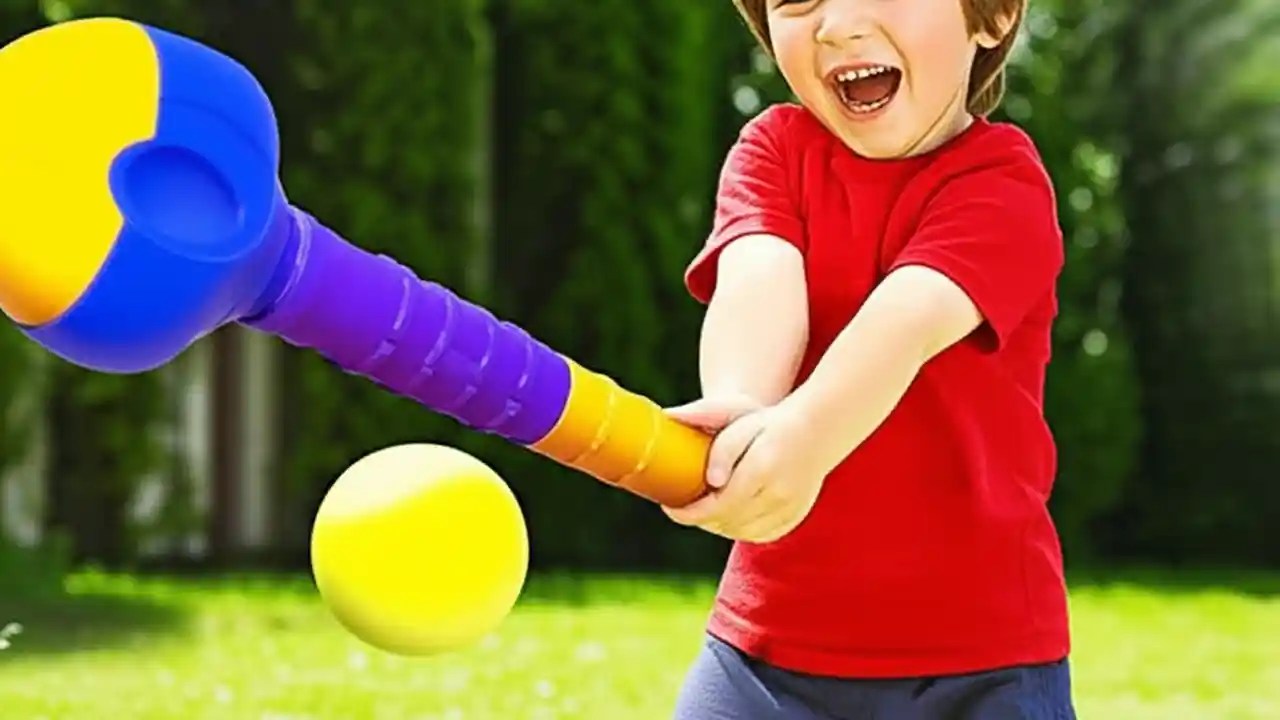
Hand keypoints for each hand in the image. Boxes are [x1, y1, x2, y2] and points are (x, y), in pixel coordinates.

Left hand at [663, 400, 825, 542]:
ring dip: (718, 525)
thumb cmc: (768, 424)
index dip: (688, 513)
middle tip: (683, 507)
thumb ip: (722, 451)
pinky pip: (761, 534)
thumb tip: (711, 482)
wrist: (814, 430)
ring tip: (704, 510)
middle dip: (699, 519)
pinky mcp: (794, 517)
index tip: (669, 507)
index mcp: (761, 471)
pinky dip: (741, 529)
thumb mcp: (739, 425)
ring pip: (742, 532)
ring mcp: (789, 509)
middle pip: (726, 522)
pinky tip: (729, 516)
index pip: (716, 506)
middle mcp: (778, 494)